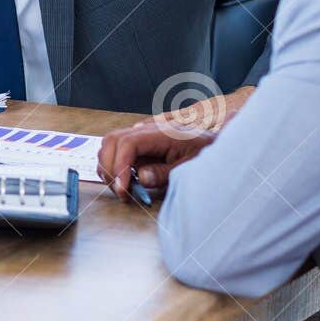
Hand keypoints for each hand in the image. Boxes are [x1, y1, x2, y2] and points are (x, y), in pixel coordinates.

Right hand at [96, 120, 217, 201]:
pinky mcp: (138, 142)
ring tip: (120, 187)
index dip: (120, 166)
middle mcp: (146, 129)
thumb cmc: (203, 154)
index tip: (123, 188)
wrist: (211, 143)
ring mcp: (140, 134)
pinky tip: (123, 180)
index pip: (128, 143)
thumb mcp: (189, 167)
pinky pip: (116, 149)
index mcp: (160, 133)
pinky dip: (112, 164)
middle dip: (109, 167)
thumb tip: (142, 178)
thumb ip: (165, 173)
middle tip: (119, 191)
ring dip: (108, 166)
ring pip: (110, 144)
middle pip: (112, 141)